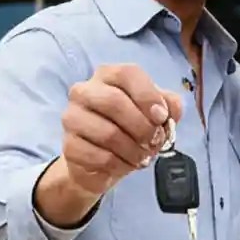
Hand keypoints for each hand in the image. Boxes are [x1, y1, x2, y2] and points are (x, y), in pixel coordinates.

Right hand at [59, 63, 184, 196]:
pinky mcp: (69, 145)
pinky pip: (99, 157)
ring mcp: (72, 118)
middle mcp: (84, 91)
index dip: (148, 95)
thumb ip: (169, 105)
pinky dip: (120, 165)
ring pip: (108, 133)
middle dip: (142, 126)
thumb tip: (170, 110)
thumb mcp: (155, 114)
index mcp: (107, 76)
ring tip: (142, 157)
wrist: (101, 161)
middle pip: (114, 102)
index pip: (127, 74)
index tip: (162, 117)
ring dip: (133, 150)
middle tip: (154, 142)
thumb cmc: (130, 129)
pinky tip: (125, 164)